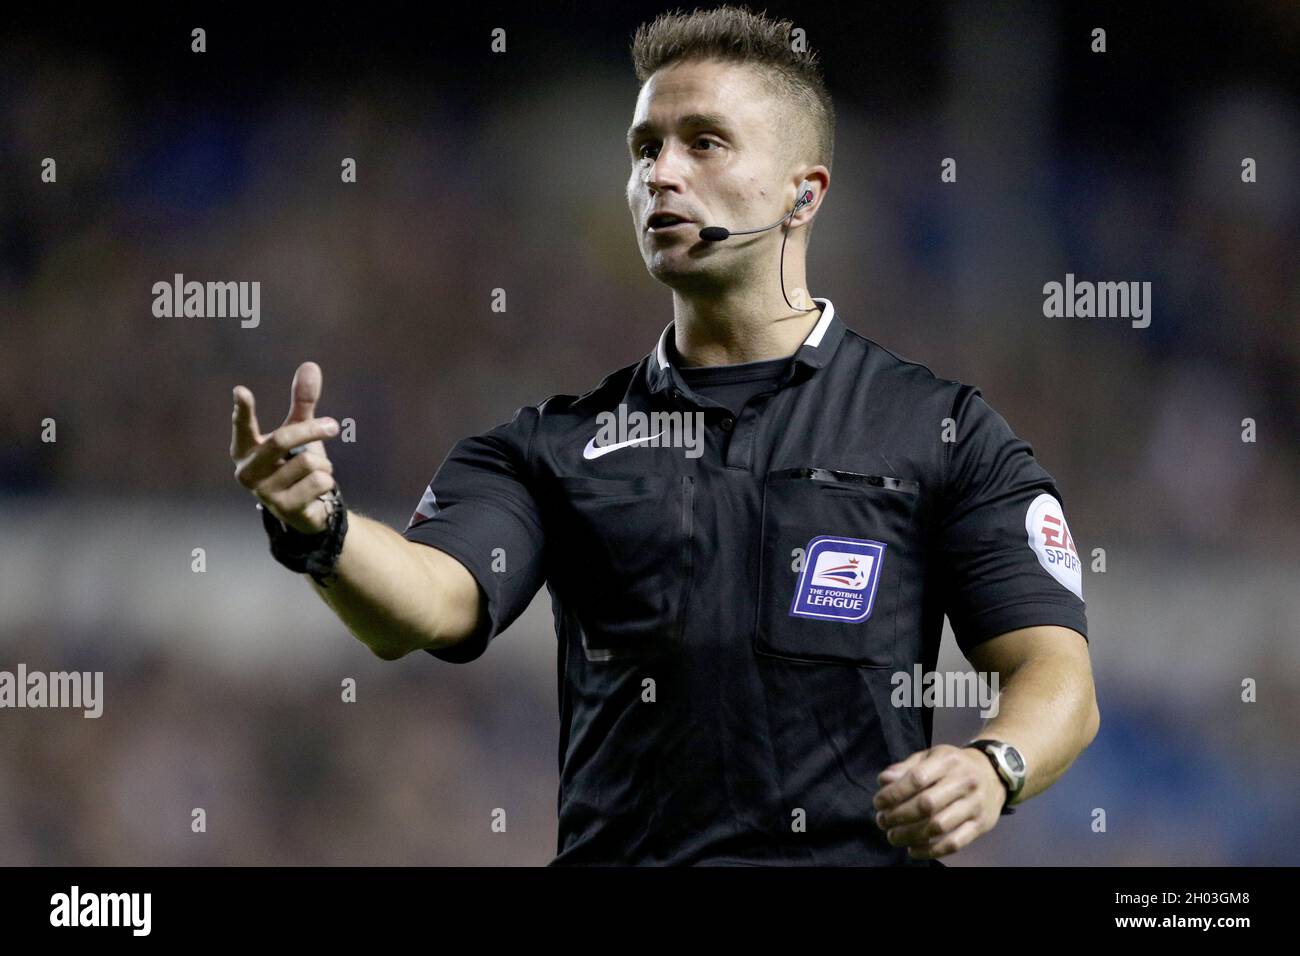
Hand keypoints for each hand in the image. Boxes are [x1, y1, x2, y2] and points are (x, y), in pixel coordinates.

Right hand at [231, 361, 339, 533]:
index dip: (243, 409)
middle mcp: (247, 471)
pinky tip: (316, 491)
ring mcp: (264, 492)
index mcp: (245, 449)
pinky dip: (327, 481)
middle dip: (313, 430)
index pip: (243, 426)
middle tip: (334, 426)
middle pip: (282, 439)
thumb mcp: (300, 431)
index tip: (241, 391)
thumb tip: (310, 365)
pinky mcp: (284, 508)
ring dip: (322, 464)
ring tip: (313, 474)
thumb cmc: (296, 463)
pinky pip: (319, 481)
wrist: (309, 508)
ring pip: (308, 461)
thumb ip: (302, 401)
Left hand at [872, 744, 1007, 859]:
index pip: (917, 779)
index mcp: (948, 761)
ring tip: (893, 836)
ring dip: (910, 835)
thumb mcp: (931, 756)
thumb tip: (883, 781)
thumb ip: (906, 768)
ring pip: (938, 826)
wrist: (994, 773)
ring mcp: (974, 805)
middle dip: (899, 816)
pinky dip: (930, 851)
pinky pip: (954, 843)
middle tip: (882, 822)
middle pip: (926, 805)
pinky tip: (913, 850)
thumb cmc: (954, 766)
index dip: (894, 793)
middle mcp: (964, 782)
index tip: (878, 803)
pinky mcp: (981, 825)